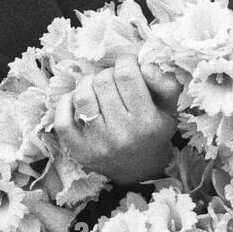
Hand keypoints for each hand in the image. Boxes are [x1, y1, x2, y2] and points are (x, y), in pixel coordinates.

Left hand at [54, 56, 182, 186]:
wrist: (139, 169)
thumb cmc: (154, 131)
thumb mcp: (170, 108)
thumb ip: (165, 83)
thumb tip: (144, 64)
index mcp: (147, 122)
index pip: (127, 75)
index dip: (125, 62)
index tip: (127, 64)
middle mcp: (122, 134)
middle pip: (103, 81)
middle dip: (108, 73)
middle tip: (114, 80)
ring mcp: (98, 143)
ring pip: (82, 96)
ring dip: (87, 83)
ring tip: (97, 87)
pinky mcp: (79, 151)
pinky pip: (62, 120)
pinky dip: (66, 103)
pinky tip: (77, 101)